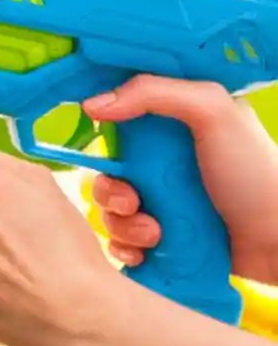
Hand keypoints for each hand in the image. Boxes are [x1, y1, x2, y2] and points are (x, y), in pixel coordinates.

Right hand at [84, 75, 277, 284]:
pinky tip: (144, 252)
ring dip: (122, 225)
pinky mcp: (163, 238)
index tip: (102, 145)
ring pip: (111, 211)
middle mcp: (163, 164)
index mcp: (172, 127)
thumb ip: (153, 93)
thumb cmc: (254, 173)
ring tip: (154, 235)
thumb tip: (91, 104)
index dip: (102, 130)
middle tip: (132, 203)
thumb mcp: (212, 112)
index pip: (120, 120)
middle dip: (110, 192)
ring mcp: (162, 203)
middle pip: (107, 173)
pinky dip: (125, 248)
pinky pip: (121, 242)